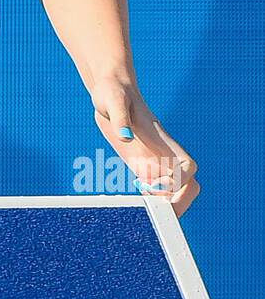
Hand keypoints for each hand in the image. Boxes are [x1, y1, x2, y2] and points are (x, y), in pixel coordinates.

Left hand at [90, 74, 199, 214]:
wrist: (109, 90)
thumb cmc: (113, 91)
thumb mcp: (112, 100)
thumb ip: (120, 117)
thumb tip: (125, 138)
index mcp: (162, 141)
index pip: (188, 168)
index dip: (179, 182)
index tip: (152, 183)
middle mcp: (163, 155)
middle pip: (189, 187)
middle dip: (178, 203)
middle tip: (149, 208)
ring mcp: (153, 163)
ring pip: (174, 194)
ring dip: (163, 207)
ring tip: (137, 207)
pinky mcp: (140, 167)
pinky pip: (154, 192)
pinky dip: (149, 204)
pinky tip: (129, 204)